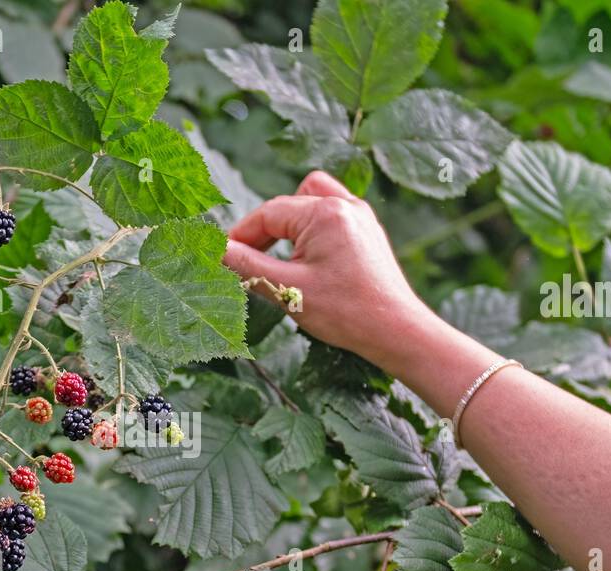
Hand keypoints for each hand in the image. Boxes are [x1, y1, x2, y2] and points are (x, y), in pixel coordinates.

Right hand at [223, 171, 432, 362]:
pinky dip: (311, 227)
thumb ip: (247, 265)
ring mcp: (359, 215)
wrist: (395, 331)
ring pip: (309, 200)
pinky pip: (330, 212)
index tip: (223, 259)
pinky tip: (305, 255)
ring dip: (288, 223)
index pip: (267, 215)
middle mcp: (345, 204)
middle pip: (286, 206)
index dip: (240, 237)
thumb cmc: (345, 312)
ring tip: (277, 256)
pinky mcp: (366, 230)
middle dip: (262, 234)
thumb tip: (214, 251)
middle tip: (246, 265)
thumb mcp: (287, 289)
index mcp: (325, 213)